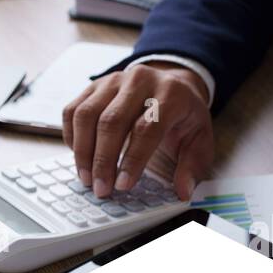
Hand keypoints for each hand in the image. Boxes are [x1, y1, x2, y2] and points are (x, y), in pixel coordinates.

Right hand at [62, 61, 212, 199]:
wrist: (173, 84)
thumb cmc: (185, 116)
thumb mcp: (200, 139)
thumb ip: (192, 166)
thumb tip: (183, 191)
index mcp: (171, 94)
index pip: (146, 128)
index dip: (133, 159)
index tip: (123, 185)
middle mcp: (140, 81)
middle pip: (112, 121)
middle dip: (103, 160)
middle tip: (101, 189)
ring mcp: (113, 80)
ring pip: (87, 114)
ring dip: (83, 151)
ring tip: (87, 179)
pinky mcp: (94, 85)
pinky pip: (73, 110)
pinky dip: (72, 136)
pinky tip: (79, 157)